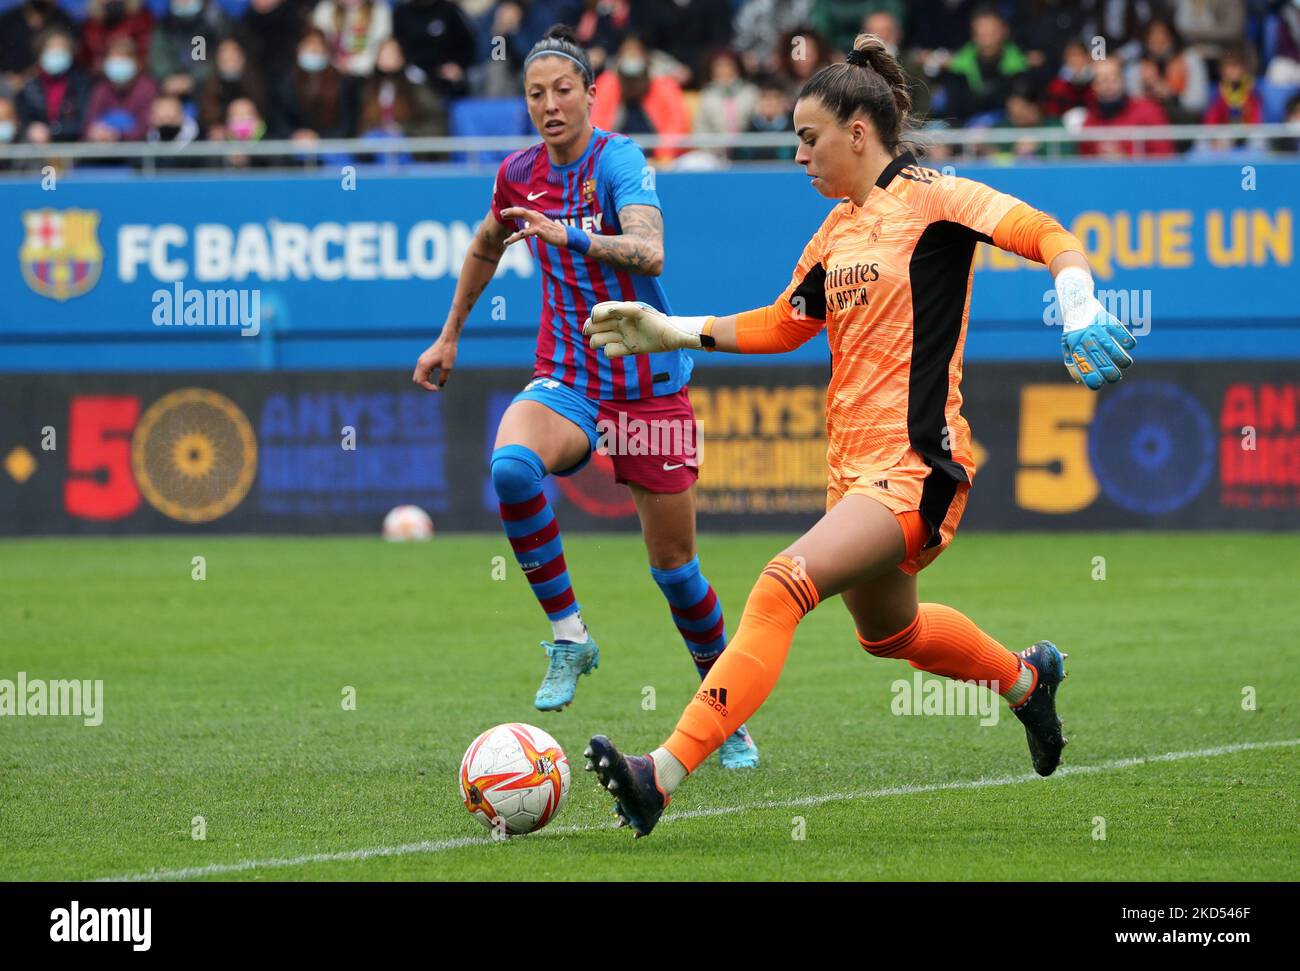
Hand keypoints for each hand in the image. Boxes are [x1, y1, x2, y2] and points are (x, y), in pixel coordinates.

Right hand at [413, 333, 457, 389]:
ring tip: (435, 382)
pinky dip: (426, 375)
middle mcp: (420, 363)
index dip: (428, 388)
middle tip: (435, 387)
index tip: (437, 389)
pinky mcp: (424, 359)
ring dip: (425, 380)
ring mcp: (421, 360)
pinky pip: (422, 371)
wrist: (447, 339)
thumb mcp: (448, 367)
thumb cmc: (448, 352)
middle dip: (425, 385)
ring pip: (418, 375)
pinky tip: (435, 374)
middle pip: (417, 380)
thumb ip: (443, 378)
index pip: (420, 382)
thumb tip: (440, 386)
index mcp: (424, 365)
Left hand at [500, 207, 566, 247]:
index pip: (522, 211)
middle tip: (501, 213)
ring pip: (522, 217)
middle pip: (521, 211)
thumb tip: (526, 226)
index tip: (504, 213)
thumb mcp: (541, 226)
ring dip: (512, 219)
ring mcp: (537, 222)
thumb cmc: (552, 232)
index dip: (512, 211)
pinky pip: (526, 232)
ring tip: (503, 222)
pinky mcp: (539, 230)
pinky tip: (511, 239)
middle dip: (511, 211)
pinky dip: (518, 235)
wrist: (564, 235)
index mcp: (535, 215)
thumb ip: (533, 224)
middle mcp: (535, 216)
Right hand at [583, 301, 703, 356]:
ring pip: (601, 332)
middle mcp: (626, 321)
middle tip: (590, 328)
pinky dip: (609, 351)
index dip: (609, 309)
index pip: (620, 308)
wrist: (668, 337)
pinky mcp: (623, 345)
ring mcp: (622, 332)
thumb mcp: (681, 337)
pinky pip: (610, 348)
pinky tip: (613, 353)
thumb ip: (690, 340)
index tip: (600, 315)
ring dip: (596, 337)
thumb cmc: (673, 333)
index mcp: (636, 312)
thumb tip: (705, 342)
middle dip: (594, 322)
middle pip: (603, 318)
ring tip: (594, 342)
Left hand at [1061, 305, 1136, 389]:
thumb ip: (1072, 362)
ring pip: (1111, 346)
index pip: (1082, 364)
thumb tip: (1080, 380)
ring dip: (1120, 357)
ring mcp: (1097, 328)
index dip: (1091, 376)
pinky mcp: (1107, 320)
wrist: (1077, 304)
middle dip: (1109, 371)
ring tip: (1125, 364)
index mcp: (1074, 345)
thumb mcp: (1067, 345)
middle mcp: (1085, 337)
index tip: (1098, 385)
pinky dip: (1126, 338)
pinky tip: (1129, 346)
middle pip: (1099, 357)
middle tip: (1115, 378)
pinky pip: (1119, 330)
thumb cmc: (1074, 331)